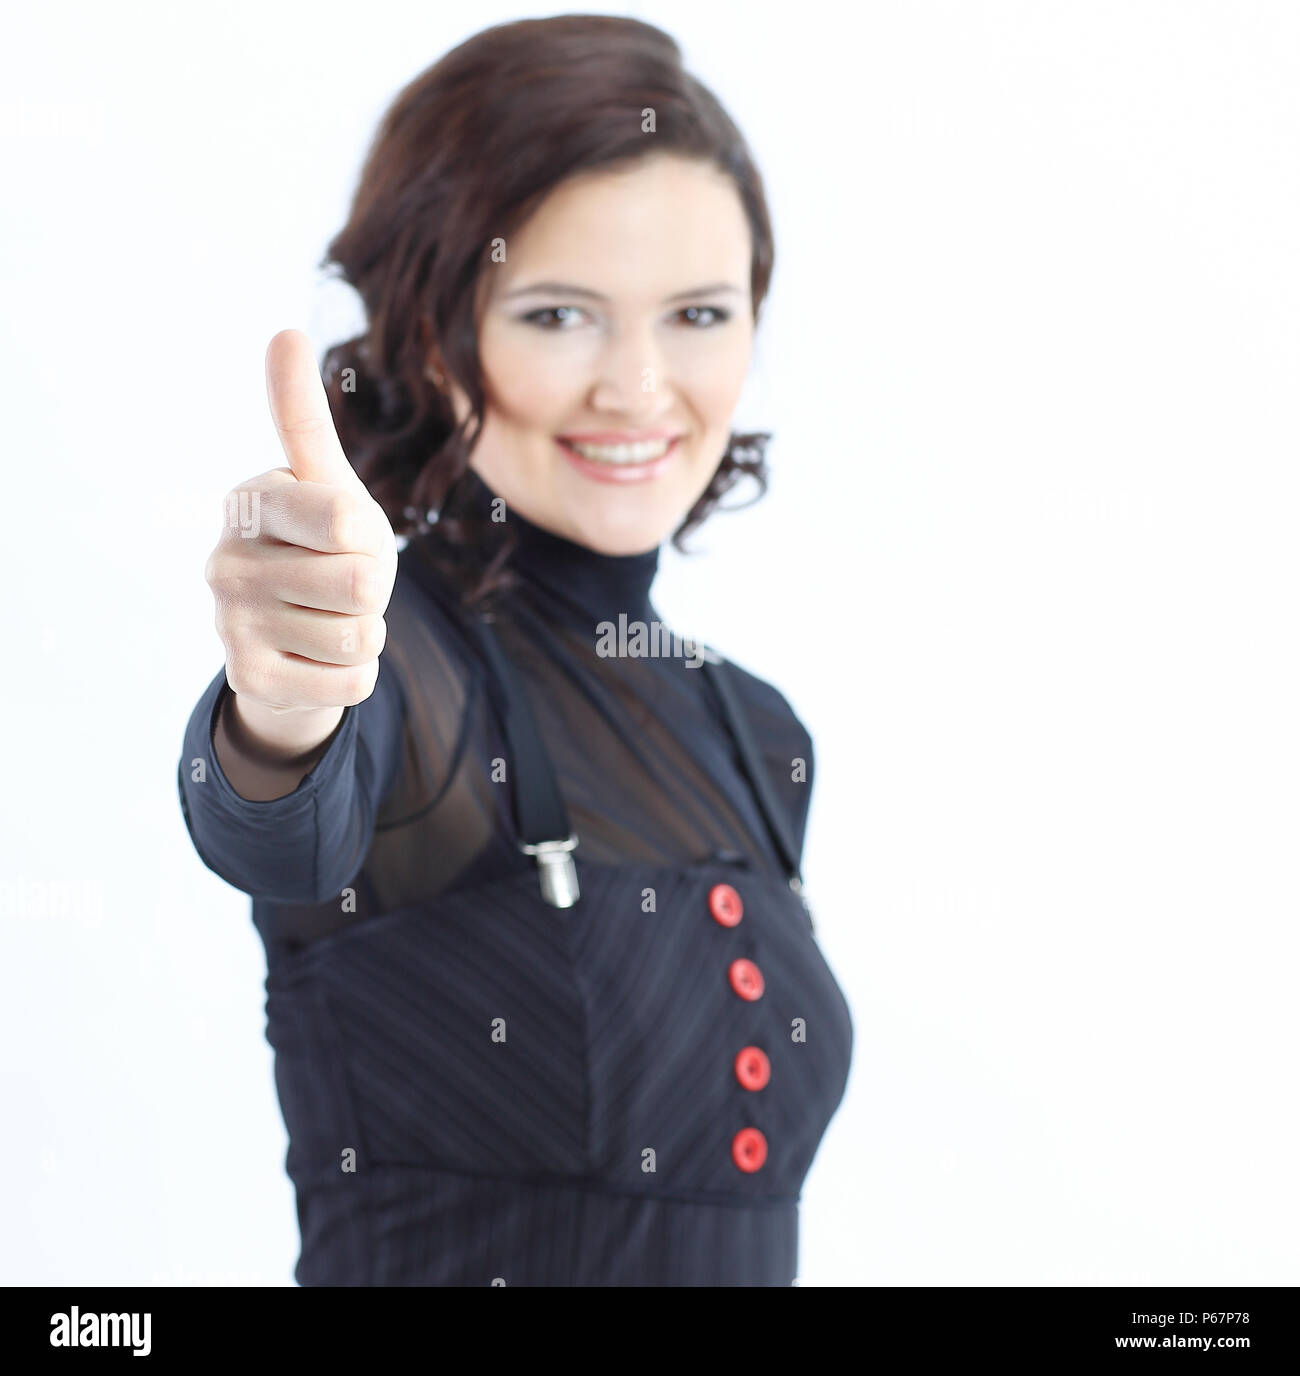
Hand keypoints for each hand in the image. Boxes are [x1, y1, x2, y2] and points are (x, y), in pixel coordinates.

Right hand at [205, 329, 398, 716]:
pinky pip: (352, 682)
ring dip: (364, 632)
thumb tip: (283, 330)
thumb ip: (304, 418)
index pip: (342, 521)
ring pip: (359, 636)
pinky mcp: (248, 680)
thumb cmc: (323, 544)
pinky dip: (354, 674)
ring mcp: (230, 624)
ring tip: (329, 618)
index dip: (366, 537)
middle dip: (372, 588)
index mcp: (252, 501)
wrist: (294, 635)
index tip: (344, 533)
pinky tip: (318, 657)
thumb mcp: (327, 482)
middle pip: (360, 585)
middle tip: (342, 582)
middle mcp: (226, 561)